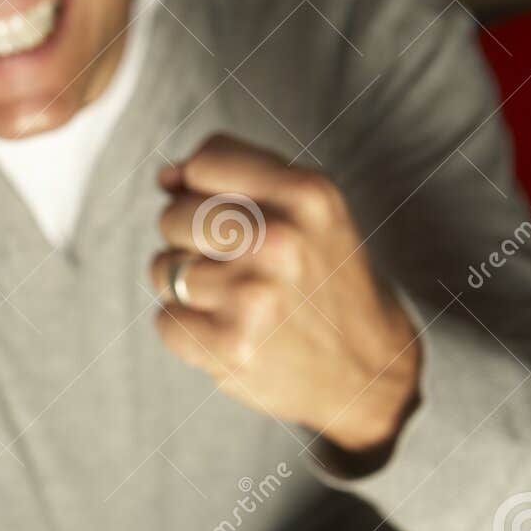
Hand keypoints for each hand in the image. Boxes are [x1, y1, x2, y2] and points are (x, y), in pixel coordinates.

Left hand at [151, 133, 419, 454]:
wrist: (367, 369)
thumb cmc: (325, 279)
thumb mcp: (308, 212)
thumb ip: (238, 179)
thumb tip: (165, 177)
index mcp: (306, 194)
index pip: (204, 161)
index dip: (199, 186)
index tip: (224, 212)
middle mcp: (281, 241)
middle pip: (173, 215)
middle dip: (188, 238)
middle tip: (232, 263)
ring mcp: (255, 297)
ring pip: (163, 268)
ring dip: (184, 285)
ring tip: (233, 299)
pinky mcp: (232, 348)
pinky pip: (165, 319)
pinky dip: (186, 328)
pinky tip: (227, 330)